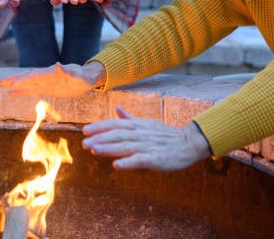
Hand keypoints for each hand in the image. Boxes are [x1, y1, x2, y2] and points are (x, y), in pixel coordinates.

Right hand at [0, 62, 105, 97]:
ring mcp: (45, 82)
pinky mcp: (46, 88)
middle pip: (28, 78)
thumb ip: (67, 72)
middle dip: (15, 80)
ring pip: (27, 84)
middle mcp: (46, 76)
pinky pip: (32, 90)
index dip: (24, 79)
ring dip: (15, 85)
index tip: (13, 83)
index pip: (36, 76)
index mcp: (52, 73)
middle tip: (0, 82)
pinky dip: (21, 92)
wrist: (87, 78)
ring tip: (1, 84)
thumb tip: (57, 65)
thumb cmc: (84, 77)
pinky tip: (12, 94)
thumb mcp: (79, 76)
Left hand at [82, 106, 211, 170]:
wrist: (189, 142)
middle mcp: (140, 133)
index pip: (115, 124)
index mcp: (138, 125)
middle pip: (117, 134)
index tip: (85, 130)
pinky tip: (117, 165)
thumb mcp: (147, 123)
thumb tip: (117, 109)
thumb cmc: (166, 134)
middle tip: (84, 142)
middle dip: (100, 138)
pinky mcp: (156, 158)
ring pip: (125, 145)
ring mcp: (148, 145)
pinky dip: (128, 162)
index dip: (100, 127)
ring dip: (109, 148)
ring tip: (93, 150)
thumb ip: (130, 118)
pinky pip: (140, 160)